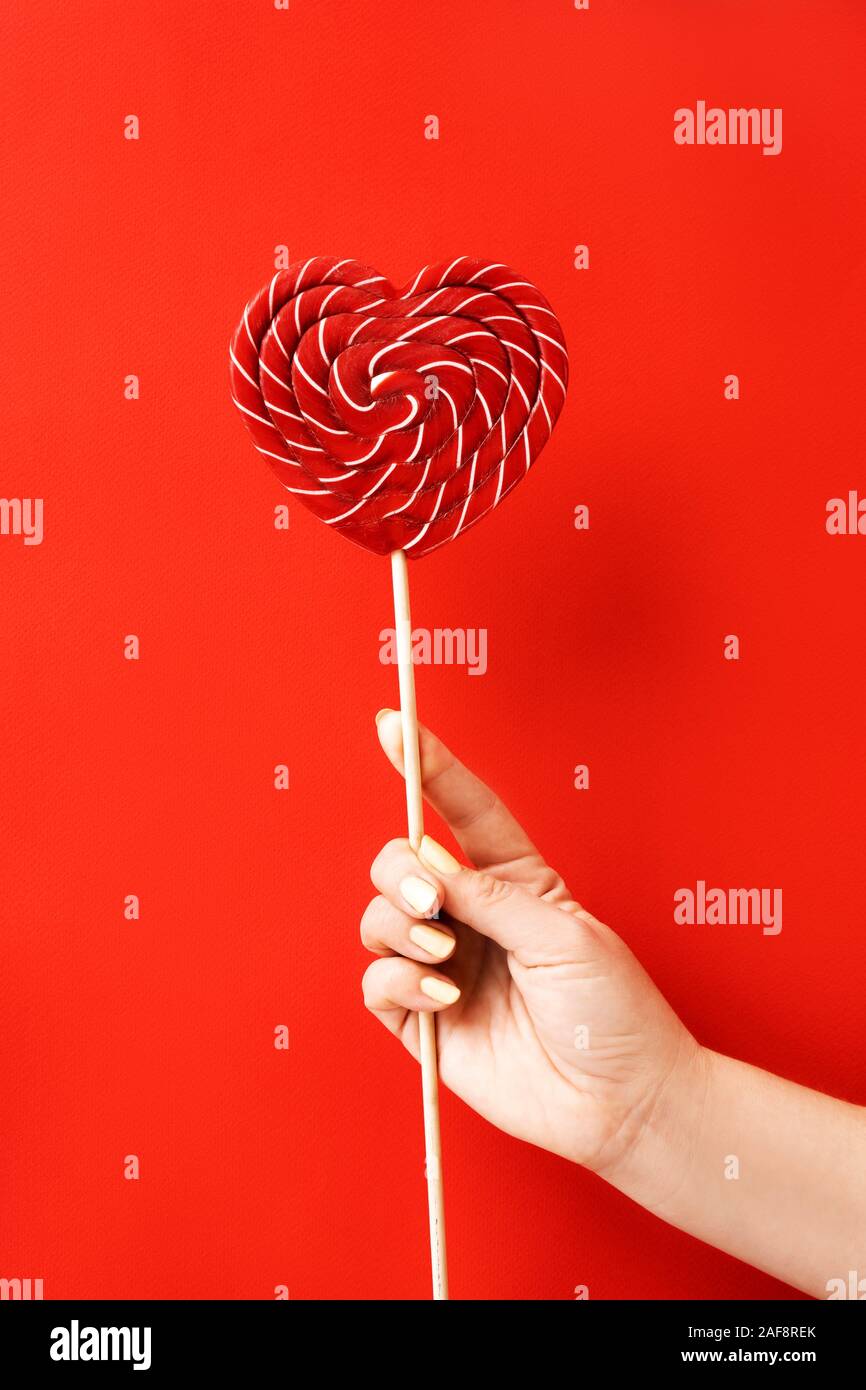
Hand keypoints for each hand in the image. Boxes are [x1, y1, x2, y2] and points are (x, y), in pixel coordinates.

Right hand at [361, 711, 701, 1186]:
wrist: (621, 1100)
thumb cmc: (614, 1010)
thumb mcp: (563, 933)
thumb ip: (488, 896)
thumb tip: (426, 866)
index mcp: (514, 881)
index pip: (462, 810)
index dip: (427, 766)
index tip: (391, 726)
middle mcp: (471, 918)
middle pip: (401, 864)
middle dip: (401, 872)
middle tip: (434, 903)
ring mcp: (444, 966)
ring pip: (379, 918)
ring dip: (400, 927)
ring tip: (445, 953)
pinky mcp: (424, 1019)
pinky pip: (378, 981)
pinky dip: (400, 980)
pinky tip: (444, 994)